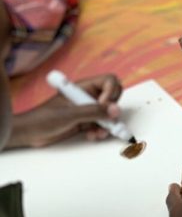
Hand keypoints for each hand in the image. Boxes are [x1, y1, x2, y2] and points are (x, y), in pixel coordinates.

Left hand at [7, 74, 122, 147]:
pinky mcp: (86, 122)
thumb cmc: (44, 118)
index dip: (111, 91)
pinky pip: (102, 124)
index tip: (104, 104)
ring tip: (99, 133)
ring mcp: (88, 110)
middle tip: (106, 119)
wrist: (29, 134)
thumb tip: (116, 110)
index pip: (109, 81)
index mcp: (83, 87)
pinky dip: (101, 131)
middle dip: (112, 110)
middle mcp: (88, 96)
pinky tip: (92, 136)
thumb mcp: (70, 114)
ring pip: (109, 113)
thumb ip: (93, 111)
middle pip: (113, 96)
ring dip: (108, 124)